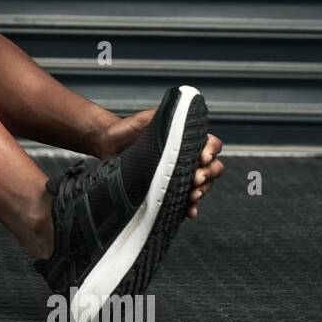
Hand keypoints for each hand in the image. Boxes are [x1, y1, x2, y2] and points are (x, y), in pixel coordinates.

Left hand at [95, 108, 223, 219]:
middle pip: (213, 168)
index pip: (211, 145)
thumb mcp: (149, 118)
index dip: (212, 151)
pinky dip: (191, 207)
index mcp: (188, 140)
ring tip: (193, 194)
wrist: (108, 144)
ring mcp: (179, 175)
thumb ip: (166, 115)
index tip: (203, 157)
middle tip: (197, 178)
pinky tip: (191, 210)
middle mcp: (187, 158)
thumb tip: (182, 111)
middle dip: (209, 174)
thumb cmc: (128, 129)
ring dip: (203, 191)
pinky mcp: (167, 190)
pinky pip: (185, 201)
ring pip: (203, 185)